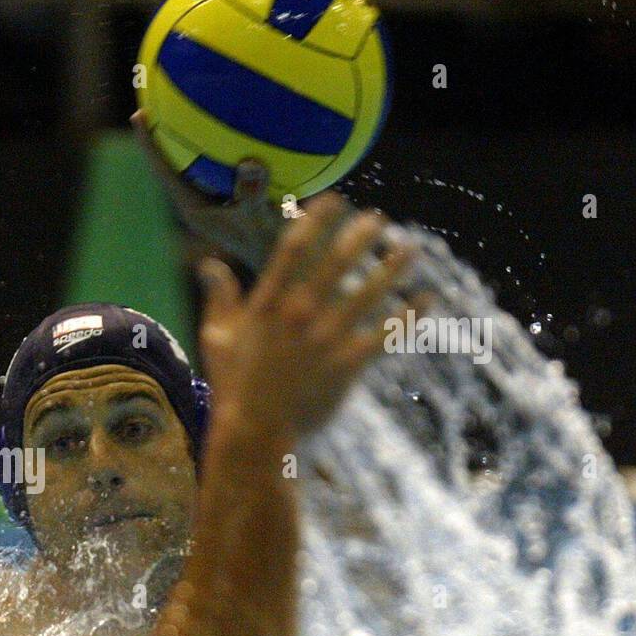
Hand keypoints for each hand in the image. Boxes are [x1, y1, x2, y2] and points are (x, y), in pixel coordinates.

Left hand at [131, 108, 283, 277]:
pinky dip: (233, 140)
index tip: (139, 114)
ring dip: (198, 133)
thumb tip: (250, 163)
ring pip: (201, 161)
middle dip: (166, 131)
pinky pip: (229, 161)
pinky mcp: (236, 195)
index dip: (150, 144)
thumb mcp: (261, 219)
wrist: (288, 261)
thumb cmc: (270, 245)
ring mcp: (218, 199)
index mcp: (194, 209)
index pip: (164, 172)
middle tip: (157, 96)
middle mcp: (202, 202)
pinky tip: (249, 113)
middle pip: (176, 162)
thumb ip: (252, 194)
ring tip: (196, 95)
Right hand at [197, 193, 415, 436]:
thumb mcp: (216, 338)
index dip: (317, 219)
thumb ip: (218, 298)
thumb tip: (209, 264)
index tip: (335, 201)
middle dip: (361, 235)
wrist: (255, 433)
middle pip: (337, 261)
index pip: (294, 249)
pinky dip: (409, 315)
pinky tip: (426, 297)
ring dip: (392, 267)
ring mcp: (325, 338)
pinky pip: (386, 333)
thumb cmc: (232, 386)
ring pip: (368, 292)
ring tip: (410, 249)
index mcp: (267, 304)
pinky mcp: (347, 364)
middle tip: (378, 220)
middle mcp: (298, 314)